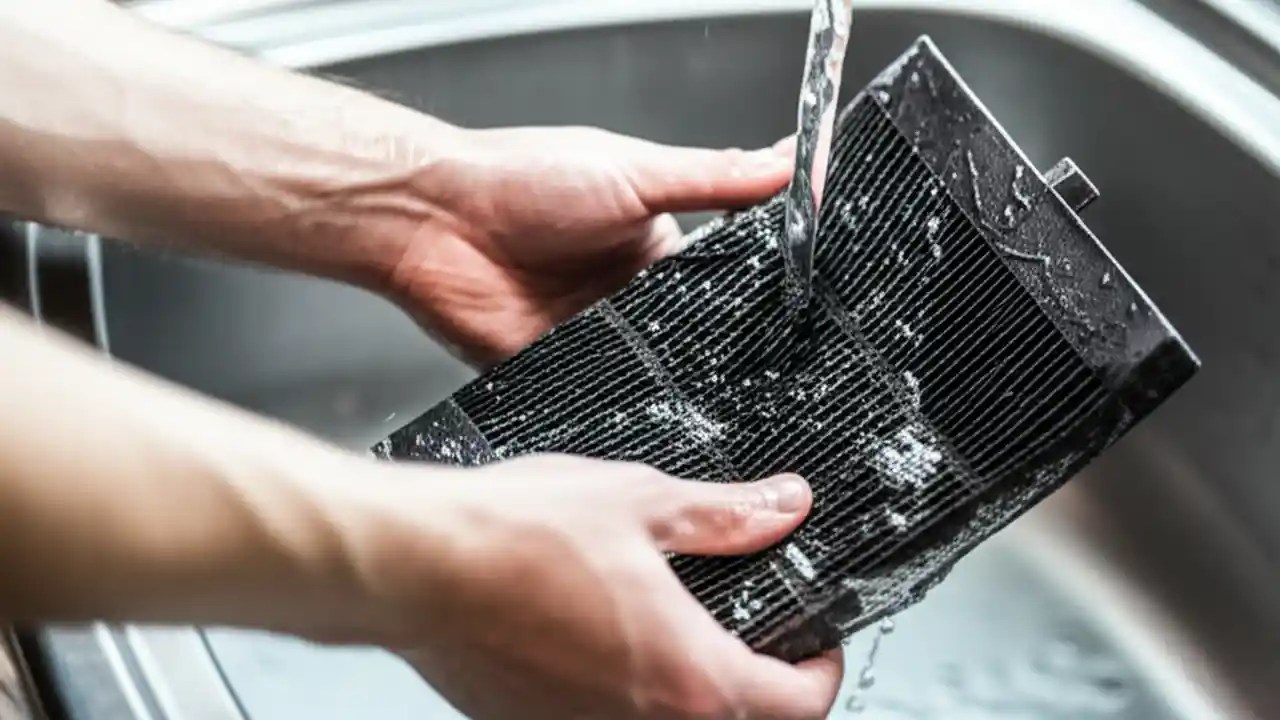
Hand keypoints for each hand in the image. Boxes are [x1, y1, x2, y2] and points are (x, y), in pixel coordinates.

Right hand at [352, 455, 842, 719]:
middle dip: (758, 686)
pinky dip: (622, 692)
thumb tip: (782, 507)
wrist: (414, 565)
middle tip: (755, 636)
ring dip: (686, 689)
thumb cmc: (513, 537)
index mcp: (690, 676)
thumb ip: (725, 515)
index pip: (799, 704)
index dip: (821, 669)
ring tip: (674, 628)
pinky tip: (600, 637)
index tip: (816, 641)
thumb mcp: (642, 502)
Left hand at [387, 128, 793, 364]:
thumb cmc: (523, 180)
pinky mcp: (566, 370)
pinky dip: (631, 404)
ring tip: (729, 400)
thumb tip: (794, 161)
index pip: (730, 275)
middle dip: (727, 350)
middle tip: (777, 373)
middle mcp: (634, 291)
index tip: (808, 313)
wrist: (434, 221)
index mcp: (657, 240)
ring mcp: (601, 334)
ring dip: (682, 380)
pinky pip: (610, 396)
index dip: (764, 294)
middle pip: (700, 332)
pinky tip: (662, 415)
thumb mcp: (637, 173)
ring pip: (661, 371)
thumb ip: (717, 179)